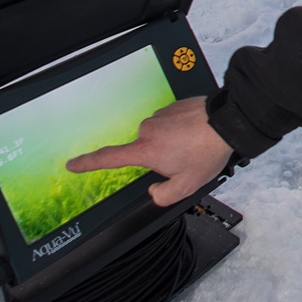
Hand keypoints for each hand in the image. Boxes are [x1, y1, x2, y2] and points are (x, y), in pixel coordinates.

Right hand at [66, 96, 233, 207]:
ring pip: (160, 138)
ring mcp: (160, 116)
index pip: (108, 158)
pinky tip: (197, 135)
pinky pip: (170, 125)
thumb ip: (163, 195)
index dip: (87, 163)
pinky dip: (181, 132)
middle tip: (187, 162)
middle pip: (145, 152)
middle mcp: (148, 130)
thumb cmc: (208, 151)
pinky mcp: (172, 106)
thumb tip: (154, 190)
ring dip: (174, 145)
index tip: (73, 164)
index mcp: (146, 150)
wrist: (228, 121)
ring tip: (196, 147)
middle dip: (162, 160)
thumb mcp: (187, 186)